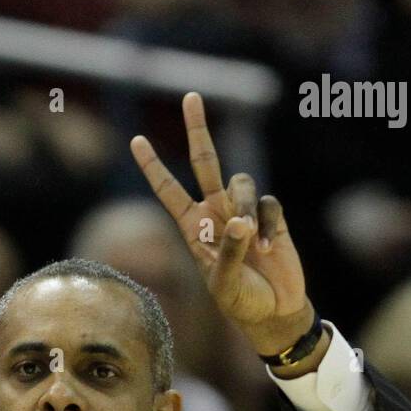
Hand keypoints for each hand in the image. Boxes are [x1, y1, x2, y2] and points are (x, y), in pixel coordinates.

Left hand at [130, 92, 313, 356]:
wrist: (275, 313)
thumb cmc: (243, 304)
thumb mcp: (226, 284)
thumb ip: (229, 252)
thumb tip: (239, 222)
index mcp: (194, 229)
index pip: (169, 191)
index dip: (154, 167)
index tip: (136, 140)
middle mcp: (215, 213)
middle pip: (205, 162)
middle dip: (197, 130)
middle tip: (190, 97)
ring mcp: (243, 211)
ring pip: (241, 183)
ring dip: (246, 207)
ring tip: (255, 244)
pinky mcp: (270, 216)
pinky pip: (269, 203)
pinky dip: (269, 224)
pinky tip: (271, 249)